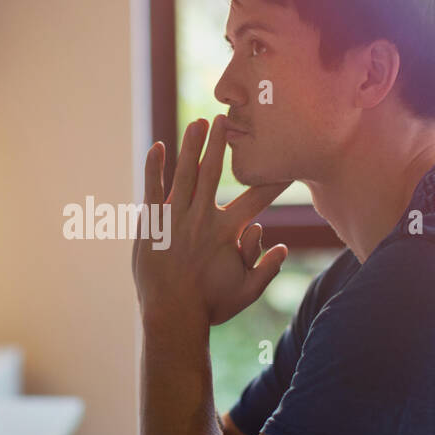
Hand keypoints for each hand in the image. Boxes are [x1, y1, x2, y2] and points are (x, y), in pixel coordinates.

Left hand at [132, 116, 290, 327]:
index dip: (272, 179)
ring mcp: (174, 218)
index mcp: (226, 232)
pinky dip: (155, 168)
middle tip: (228, 119)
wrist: (171, 316)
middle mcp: (201, 218)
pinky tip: (157, 147)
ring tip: (199, 122)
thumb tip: (282, 246)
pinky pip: (152, 189)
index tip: (284, 161)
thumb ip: (268, 268)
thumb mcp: (247, 291)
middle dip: (222, 144)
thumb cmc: (210, 306)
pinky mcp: (151, 224)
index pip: (256, 198)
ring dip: (193, 146)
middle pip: (213, 172)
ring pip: (185, 174)